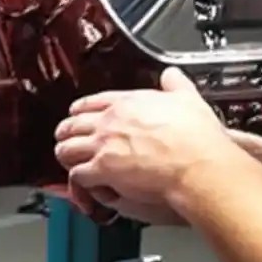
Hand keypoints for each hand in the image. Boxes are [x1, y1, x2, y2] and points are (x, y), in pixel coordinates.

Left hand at [53, 67, 237, 210]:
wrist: (197, 162)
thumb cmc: (196, 136)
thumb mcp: (187, 98)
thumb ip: (176, 85)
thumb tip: (172, 74)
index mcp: (127, 102)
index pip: (92, 102)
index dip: (80, 109)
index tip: (76, 113)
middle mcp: (110, 121)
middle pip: (74, 124)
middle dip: (67, 132)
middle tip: (65, 138)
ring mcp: (103, 145)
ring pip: (67, 149)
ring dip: (66, 155)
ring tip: (67, 161)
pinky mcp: (103, 170)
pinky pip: (77, 175)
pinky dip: (77, 183)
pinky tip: (81, 187)